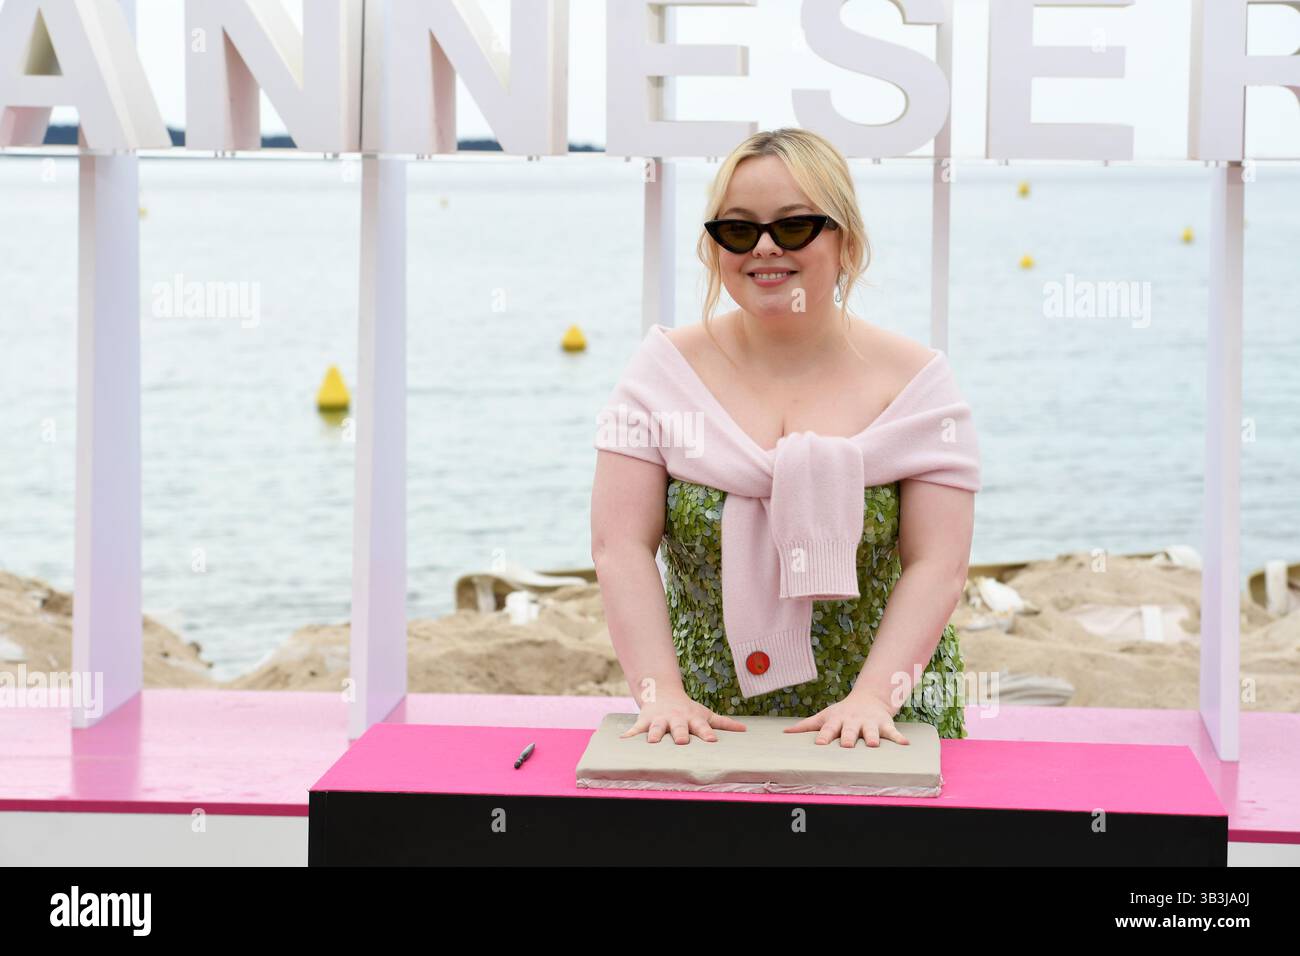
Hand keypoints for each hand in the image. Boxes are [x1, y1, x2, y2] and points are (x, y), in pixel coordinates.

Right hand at [620, 692, 746, 743]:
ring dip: (655, 735)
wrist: (663, 693)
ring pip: (657, 728)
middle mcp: (676, 720)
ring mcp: (659, 721)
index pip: (701, 727)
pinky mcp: (645, 722)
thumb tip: (745, 731)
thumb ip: (724, 723)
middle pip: (678, 728)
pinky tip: (623, 741)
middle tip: (681, 742)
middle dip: (679, 734)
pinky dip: (629, 735)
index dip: (707, 733)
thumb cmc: (688, 710)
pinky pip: (635, 729)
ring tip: (652, 742)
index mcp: (692, 720)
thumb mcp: (705, 714)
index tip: (711, 741)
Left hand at [785, 688, 909, 747]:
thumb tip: (785, 732)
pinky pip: (893, 732)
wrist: (868, 698)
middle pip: (849, 730)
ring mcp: (869, 723)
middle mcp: (853, 722)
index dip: (823, 736)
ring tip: (872, 744)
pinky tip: (905, 744)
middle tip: (846, 745)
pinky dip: (899, 738)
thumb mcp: (824, 717)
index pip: (828, 729)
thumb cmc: (841, 713)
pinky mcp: (884, 725)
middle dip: (848, 737)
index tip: (819, 743)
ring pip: (870, 731)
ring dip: (871, 736)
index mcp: (837, 721)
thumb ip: (806, 726)